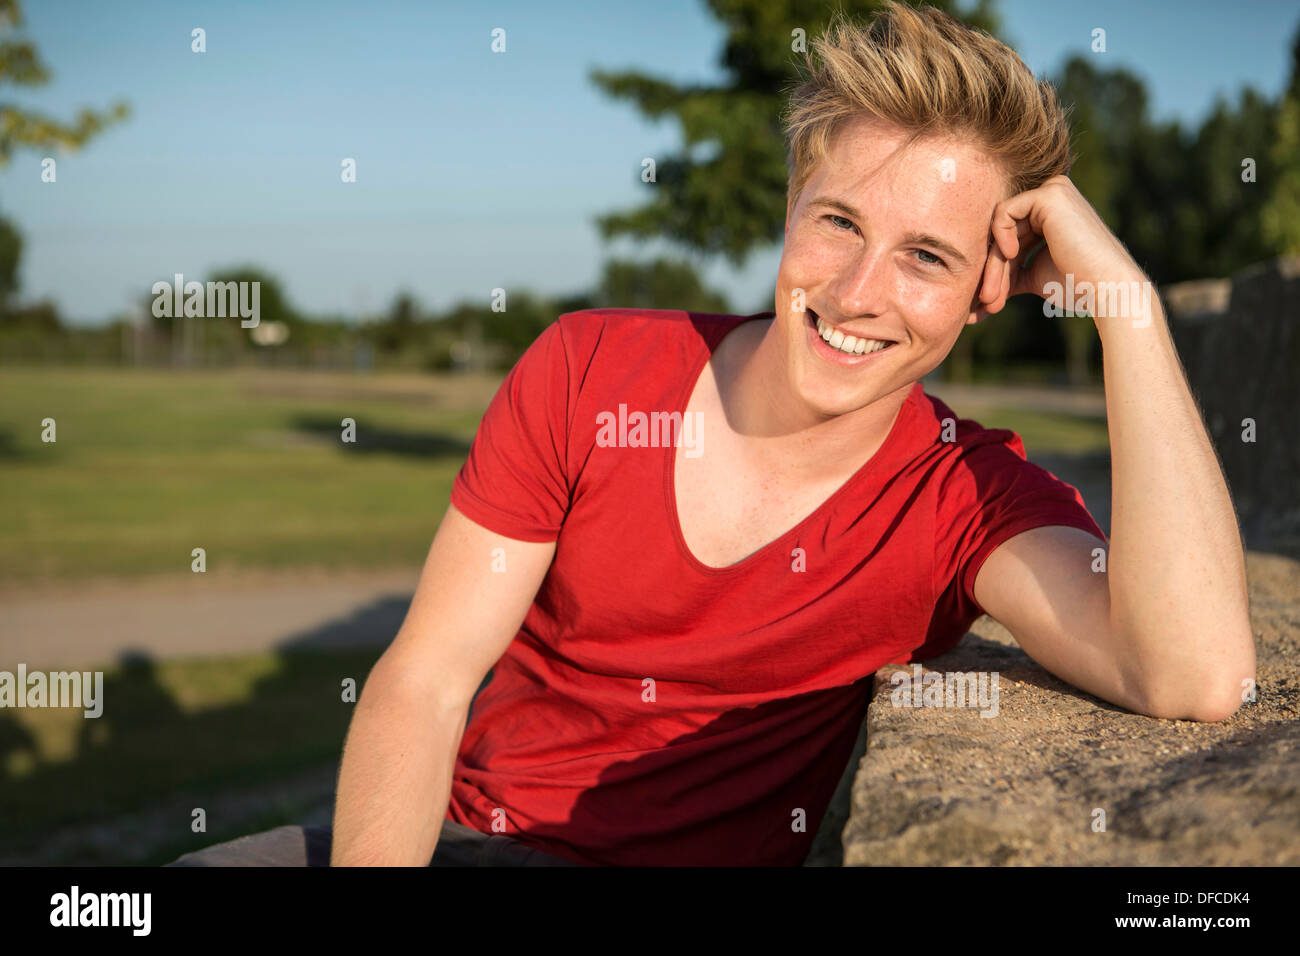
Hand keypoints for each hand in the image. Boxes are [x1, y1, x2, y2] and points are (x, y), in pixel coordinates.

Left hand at [976, 175, 1149, 325]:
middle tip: (984, 305)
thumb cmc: (1076, 285)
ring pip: (1001, 229)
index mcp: (1050, 214)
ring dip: (993, 267)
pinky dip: (1000, 237)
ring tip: (990, 299)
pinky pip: (1004, 212)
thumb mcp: (1034, 276)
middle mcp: (1051, 197)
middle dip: (991, 273)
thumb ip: (1010, 272)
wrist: (1107, 288)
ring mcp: (1052, 191)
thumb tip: (978, 293)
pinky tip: (1011, 256)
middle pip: (1003, 235)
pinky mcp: (1049, 195)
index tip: (987, 303)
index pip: (1009, 239)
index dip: (996, 271)